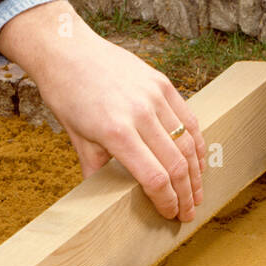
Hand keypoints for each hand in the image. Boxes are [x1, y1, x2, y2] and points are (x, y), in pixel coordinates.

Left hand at [0, 0, 205, 222]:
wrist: (67, 50)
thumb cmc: (67, 96)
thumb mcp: (78, 139)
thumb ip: (97, 171)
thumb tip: (103, 202)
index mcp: (116, 132)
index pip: (155, 178)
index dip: (167, 202)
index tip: (170, 215)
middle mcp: (139, 114)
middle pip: (176, 165)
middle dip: (186, 195)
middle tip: (188, 213)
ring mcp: (154, 96)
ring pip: (188, 143)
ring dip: (196, 173)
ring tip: (196, 193)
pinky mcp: (162, 83)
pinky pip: (189, 119)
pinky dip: (197, 143)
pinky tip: (198, 161)